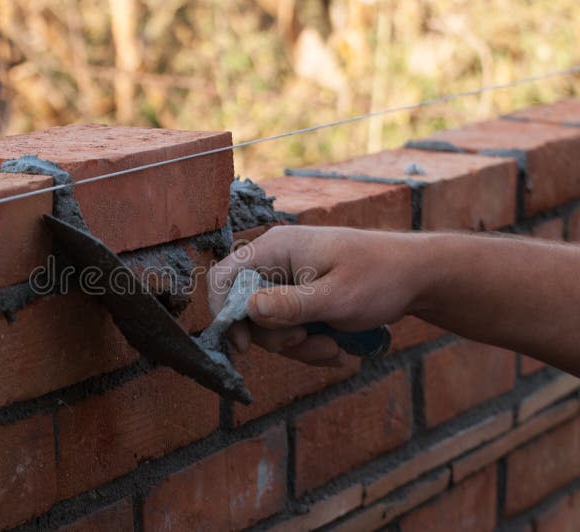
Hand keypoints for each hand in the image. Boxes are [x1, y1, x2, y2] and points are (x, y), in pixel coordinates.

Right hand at [207, 226, 426, 364]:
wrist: (418, 277)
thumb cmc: (381, 277)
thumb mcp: (337, 297)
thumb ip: (290, 305)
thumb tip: (247, 309)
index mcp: (276, 248)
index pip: (223, 277)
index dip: (224, 313)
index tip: (244, 345)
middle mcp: (276, 262)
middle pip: (247, 311)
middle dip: (276, 337)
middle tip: (307, 341)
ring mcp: (289, 281)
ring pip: (270, 327)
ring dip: (299, 346)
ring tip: (334, 345)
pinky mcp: (302, 298)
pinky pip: (290, 331)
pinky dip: (310, 345)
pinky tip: (337, 346)